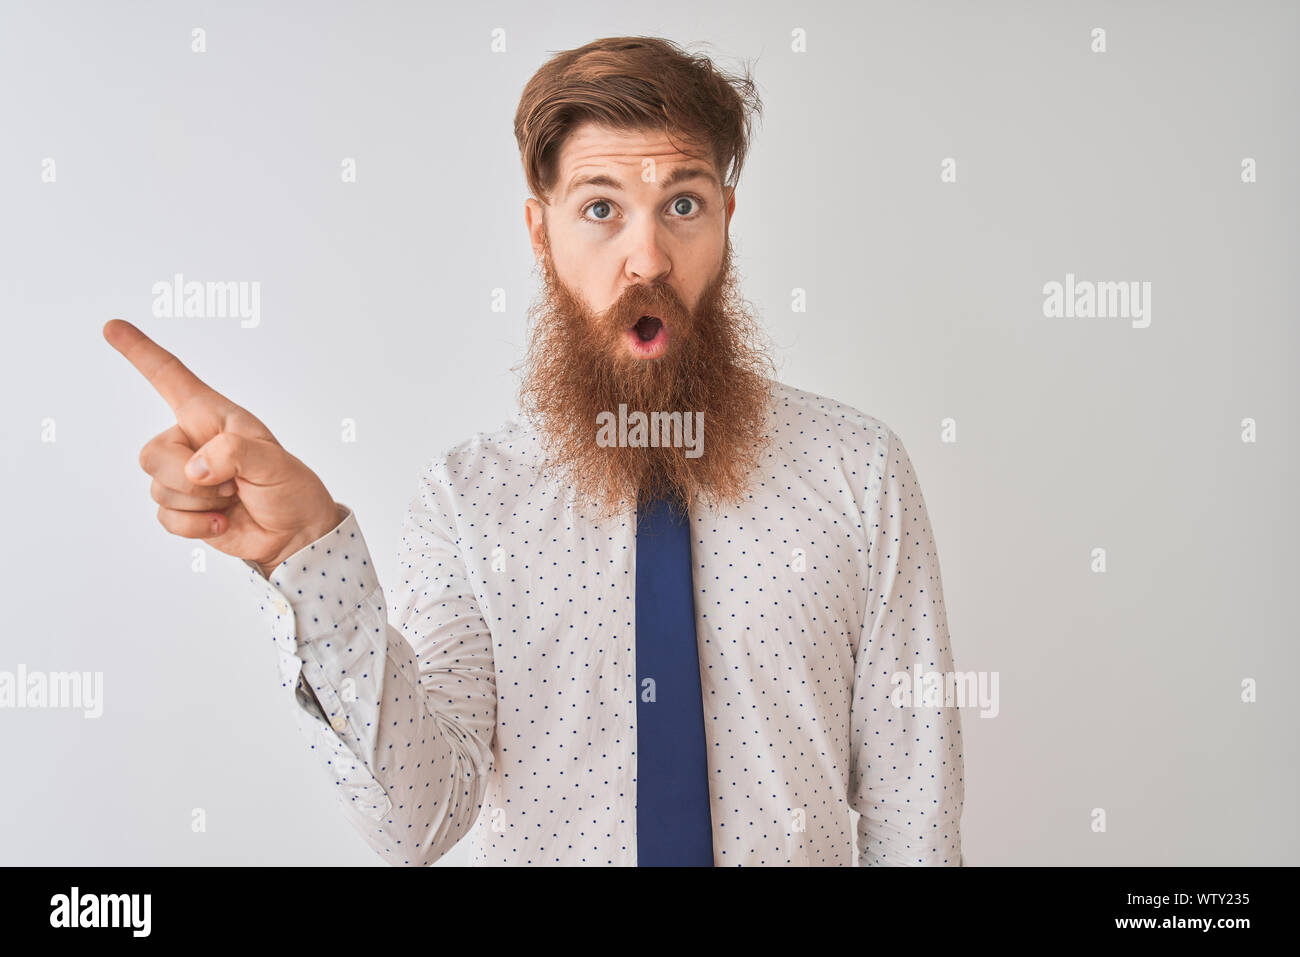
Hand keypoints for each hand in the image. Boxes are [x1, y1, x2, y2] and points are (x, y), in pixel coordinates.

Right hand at [103, 319, 340, 576]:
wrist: (295, 533)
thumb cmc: (291, 489)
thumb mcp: (275, 463)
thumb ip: (234, 454)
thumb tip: (194, 468)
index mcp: (214, 417)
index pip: (171, 378)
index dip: (140, 352)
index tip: (112, 327)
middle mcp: (193, 441)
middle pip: (152, 454)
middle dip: (188, 478)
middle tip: (231, 486)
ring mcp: (184, 476)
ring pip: (158, 488)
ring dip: (200, 503)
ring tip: (232, 499)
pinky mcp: (182, 508)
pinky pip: (165, 517)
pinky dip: (196, 526)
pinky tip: (223, 521)